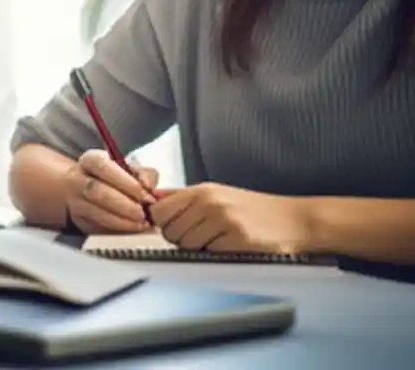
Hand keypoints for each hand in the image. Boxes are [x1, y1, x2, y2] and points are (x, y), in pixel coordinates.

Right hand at [63, 149, 158, 233]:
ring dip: (122, 221)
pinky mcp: (80, 221)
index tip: (146, 195)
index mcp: (90, 161)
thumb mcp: (128, 168)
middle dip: (123, 205)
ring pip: (95, 212)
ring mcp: (76, 202)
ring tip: (142, 223)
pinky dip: (120, 229)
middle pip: (96, 191)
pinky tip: (135, 228)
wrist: (83, 189)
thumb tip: (149, 187)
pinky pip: (99, 227)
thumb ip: (143, 174)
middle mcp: (78, 180)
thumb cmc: (112, 176)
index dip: (126, 182)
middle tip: (143, 213)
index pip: (103, 167)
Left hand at [151, 182, 311, 253]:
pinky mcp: (238, 240)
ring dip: (199, 249)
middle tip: (203, 237)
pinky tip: (232, 247)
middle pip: (170, 232)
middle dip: (181, 239)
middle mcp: (210, 202)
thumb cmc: (253, 210)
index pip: (159, 211)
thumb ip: (182, 199)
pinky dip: (217, 255)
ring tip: (219, 241)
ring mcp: (224, 220)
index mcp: (202, 190)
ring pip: (187, 246)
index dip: (164, 224)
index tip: (176, 227)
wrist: (295, 220)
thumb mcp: (216, 194)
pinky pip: (209, 255)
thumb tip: (150, 201)